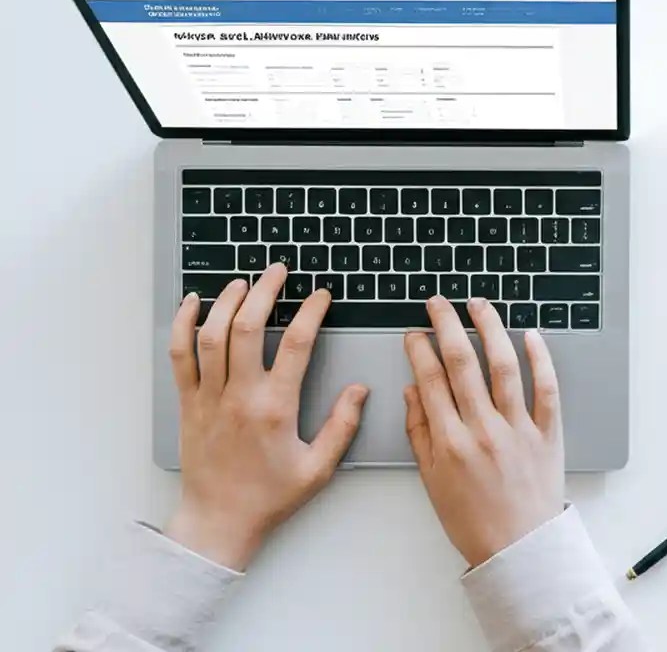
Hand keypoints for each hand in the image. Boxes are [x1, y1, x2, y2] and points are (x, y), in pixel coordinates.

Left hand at [165, 263, 367, 569]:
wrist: (219, 521)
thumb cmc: (268, 498)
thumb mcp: (319, 467)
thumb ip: (342, 425)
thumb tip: (359, 390)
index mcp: (276, 408)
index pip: (296, 344)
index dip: (312, 312)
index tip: (321, 296)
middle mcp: (240, 396)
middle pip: (247, 327)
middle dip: (264, 291)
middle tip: (278, 271)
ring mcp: (209, 397)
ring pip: (211, 335)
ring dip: (227, 301)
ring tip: (243, 282)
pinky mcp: (188, 403)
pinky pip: (180, 355)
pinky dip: (183, 324)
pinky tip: (193, 304)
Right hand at [404, 296, 563, 566]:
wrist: (519, 549)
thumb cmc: (473, 519)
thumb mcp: (432, 479)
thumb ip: (420, 432)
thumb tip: (413, 390)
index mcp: (450, 442)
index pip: (430, 380)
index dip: (420, 349)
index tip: (414, 332)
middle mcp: (483, 429)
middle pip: (463, 364)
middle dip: (447, 325)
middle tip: (438, 303)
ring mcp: (519, 429)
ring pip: (504, 366)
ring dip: (490, 329)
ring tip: (479, 304)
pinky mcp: (548, 434)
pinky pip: (547, 389)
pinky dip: (540, 359)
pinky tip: (530, 334)